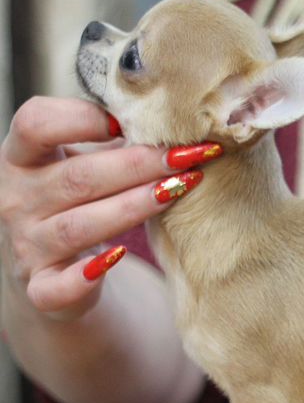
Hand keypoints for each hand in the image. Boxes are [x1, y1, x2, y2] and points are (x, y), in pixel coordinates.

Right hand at [0, 97, 218, 318]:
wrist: (47, 270)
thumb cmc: (75, 201)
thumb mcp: (76, 162)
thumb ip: (108, 139)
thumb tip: (173, 114)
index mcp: (21, 158)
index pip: (34, 123)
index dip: (79, 118)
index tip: (126, 122)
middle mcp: (17, 199)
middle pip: (78, 178)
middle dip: (138, 165)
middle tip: (187, 155)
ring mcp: (27, 246)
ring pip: (80, 226)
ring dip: (134, 206)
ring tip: (178, 190)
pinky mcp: (41, 288)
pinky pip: (59, 286)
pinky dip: (87, 275)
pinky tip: (120, 256)